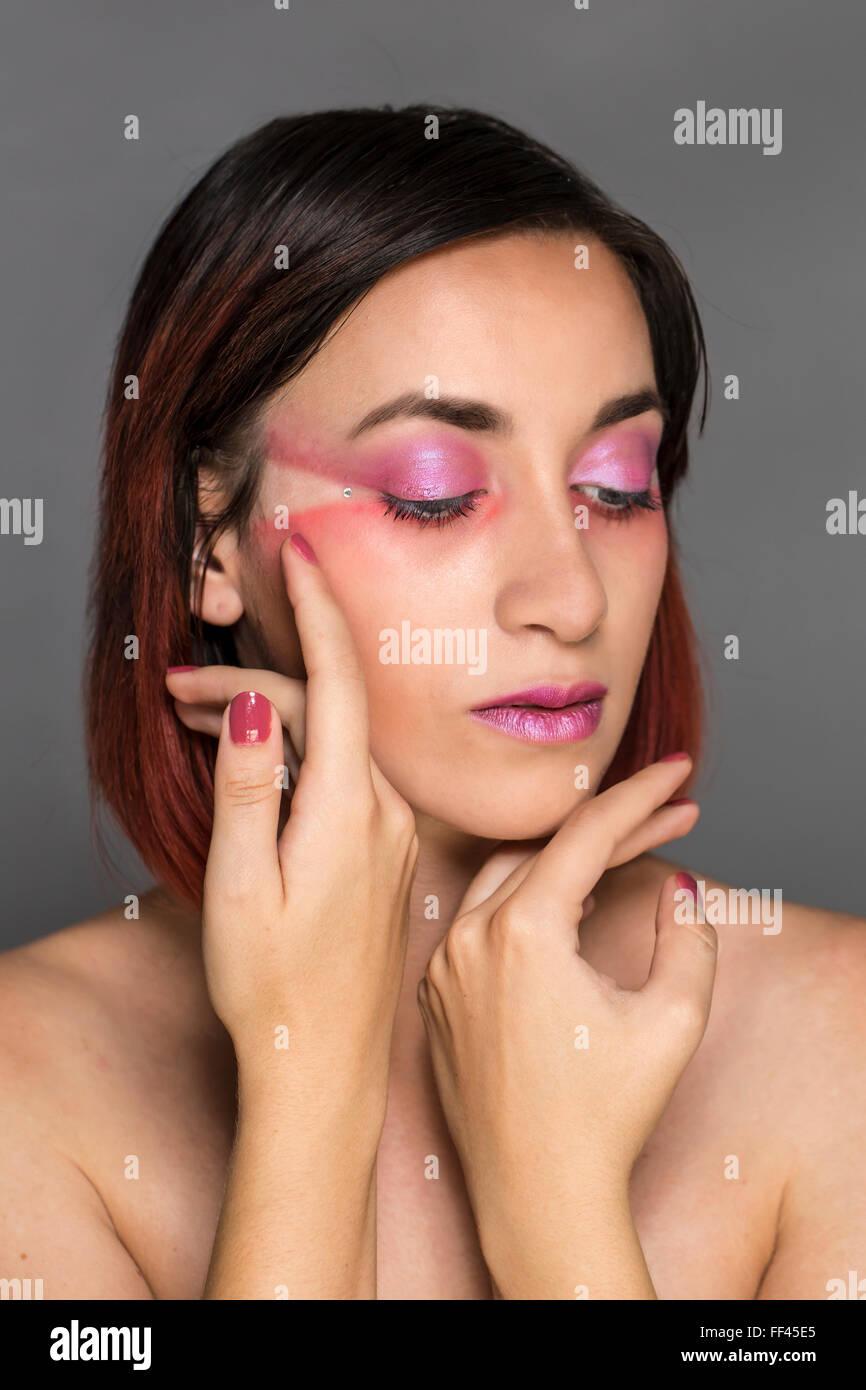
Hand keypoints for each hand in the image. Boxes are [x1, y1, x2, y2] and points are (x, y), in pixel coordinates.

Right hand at [179, 536, 417, 1124]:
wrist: (329, 1067)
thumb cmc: (278, 990)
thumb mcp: (242, 886)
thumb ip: (250, 787)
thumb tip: (257, 707)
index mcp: (349, 812)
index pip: (340, 682)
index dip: (318, 609)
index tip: (301, 551)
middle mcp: (385, 813)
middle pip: (324, 713)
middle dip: (254, 685)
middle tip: (180, 692)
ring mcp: (390, 835)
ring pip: (331, 746)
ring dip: (272, 724)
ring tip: (199, 723)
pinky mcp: (384, 855)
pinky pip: (342, 781)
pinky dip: (296, 761)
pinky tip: (254, 767)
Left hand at [416, 757, 715, 1282]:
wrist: (535, 1195)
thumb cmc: (603, 1118)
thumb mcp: (672, 1020)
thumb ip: (688, 936)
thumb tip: (676, 886)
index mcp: (522, 932)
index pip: (586, 833)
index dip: (640, 796)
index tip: (675, 772)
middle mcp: (469, 937)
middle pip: (547, 850)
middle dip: (610, 826)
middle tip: (668, 811)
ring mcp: (443, 966)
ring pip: (505, 878)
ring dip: (563, 860)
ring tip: (621, 851)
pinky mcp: (435, 995)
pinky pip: (478, 921)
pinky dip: (523, 902)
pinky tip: (564, 909)